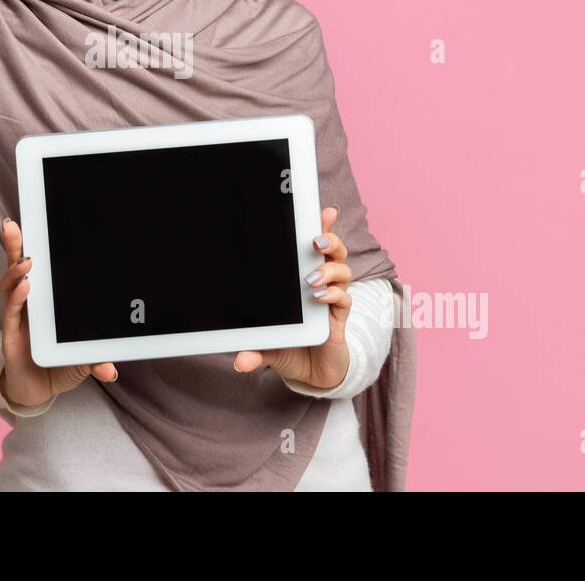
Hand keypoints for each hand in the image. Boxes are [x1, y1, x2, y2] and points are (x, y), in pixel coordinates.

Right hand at [0, 217, 117, 409]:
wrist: (38, 391)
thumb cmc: (59, 364)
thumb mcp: (84, 358)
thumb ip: (96, 357)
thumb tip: (111, 370)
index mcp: (45, 299)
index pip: (39, 266)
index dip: (34, 244)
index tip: (36, 220)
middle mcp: (28, 303)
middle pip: (19, 267)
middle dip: (15, 244)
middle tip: (14, 225)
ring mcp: (17, 317)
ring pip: (12, 286)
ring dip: (17, 271)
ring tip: (27, 259)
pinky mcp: (10, 334)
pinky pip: (12, 311)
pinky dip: (18, 298)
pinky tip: (26, 287)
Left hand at [234, 206, 351, 389]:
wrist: (310, 374)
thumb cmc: (288, 346)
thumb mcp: (266, 344)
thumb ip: (253, 349)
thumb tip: (239, 362)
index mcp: (302, 277)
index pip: (313, 246)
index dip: (319, 225)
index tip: (322, 210)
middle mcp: (321, 283)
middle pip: (334, 250)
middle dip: (328, 239)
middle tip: (314, 241)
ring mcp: (332, 298)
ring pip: (342, 270)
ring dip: (328, 269)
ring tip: (310, 278)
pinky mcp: (340, 317)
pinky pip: (345, 298)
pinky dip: (333, 294)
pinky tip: (319, 298)